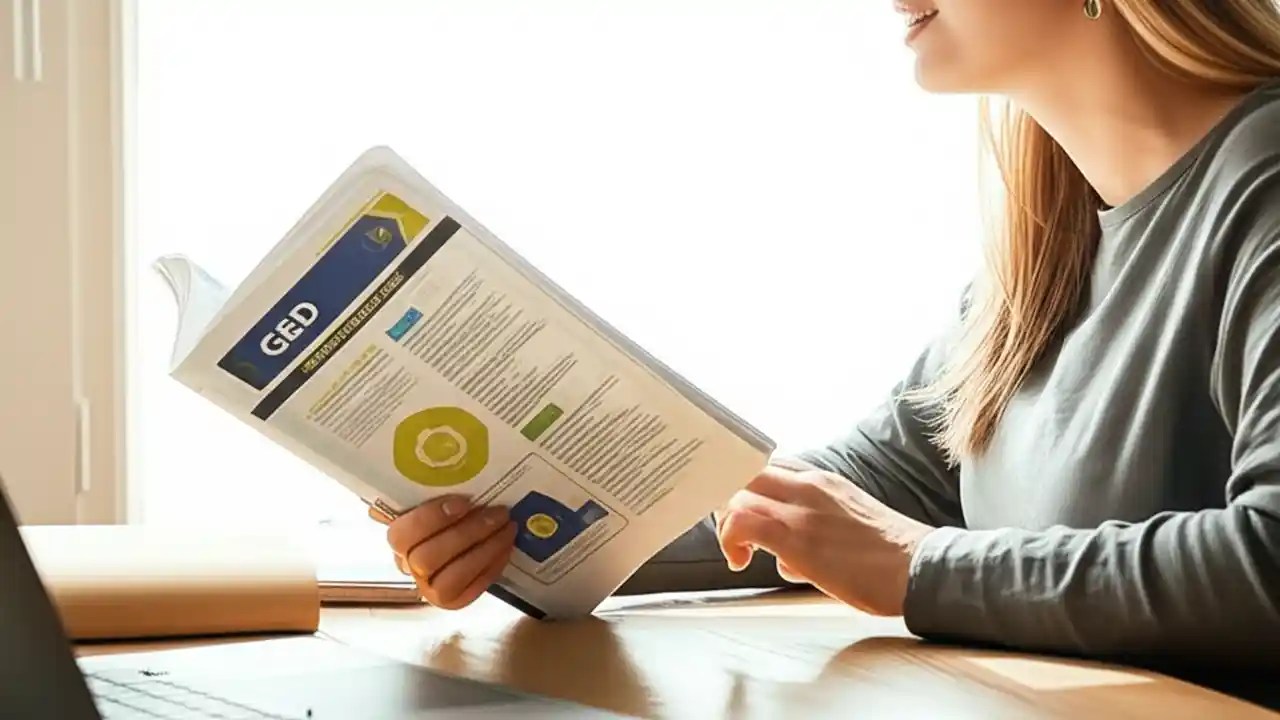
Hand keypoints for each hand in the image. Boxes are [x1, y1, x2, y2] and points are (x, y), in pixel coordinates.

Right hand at [369, 496, 516, 609]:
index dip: (431, 519)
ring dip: (485, 550)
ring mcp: (431, 589)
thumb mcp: (432, 499)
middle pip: (429, 558)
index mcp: (399, 539)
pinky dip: (494, 565)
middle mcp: (409, 567)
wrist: (457, 543)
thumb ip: (426, 491)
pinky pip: (474, 588)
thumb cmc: (445, 515)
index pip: (401, 535)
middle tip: (498, 513)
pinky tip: (507, 545)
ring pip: (452, 577)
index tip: (464, 502)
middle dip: (468, 533)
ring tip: (508, 527)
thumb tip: (435, 472)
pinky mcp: (455, 601)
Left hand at [716, 465, 933, 615]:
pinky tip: (739, 562)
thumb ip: (814, 527)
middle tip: (731, 530)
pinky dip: (729, 540)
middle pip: (743, 473)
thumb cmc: (889, 557)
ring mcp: (800, 509)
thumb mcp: (849, 522)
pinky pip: (741, 523)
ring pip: (736, 495)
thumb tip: (787, 558)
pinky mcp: (794, 537)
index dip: (743, 486)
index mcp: (822, 479)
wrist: (919, 568)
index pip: (767, 465)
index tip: (737, 508)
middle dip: (726, 499)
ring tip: (737, 551)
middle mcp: (808, 485)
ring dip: (725, 523)